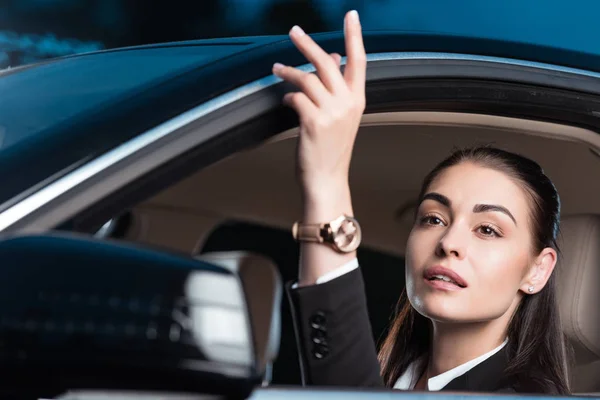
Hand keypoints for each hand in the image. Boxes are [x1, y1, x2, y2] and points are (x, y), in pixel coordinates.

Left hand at [273, 11, 365, 206]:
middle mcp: (347, 103)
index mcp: (357, 100)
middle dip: (307, 44)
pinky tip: (286, 100)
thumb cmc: (330, 148)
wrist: (326, 179)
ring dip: (288, 72)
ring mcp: (331, 113)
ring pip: (307, 78)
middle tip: (293, 31)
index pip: (359, 60)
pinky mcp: (313, 122)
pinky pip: (296, 97)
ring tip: (276, 68)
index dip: (354, 36)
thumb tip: (333, 57)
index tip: (351, 14)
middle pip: (326, 62)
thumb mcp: (341, 116)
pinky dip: (288, 96)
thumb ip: (337, 88)